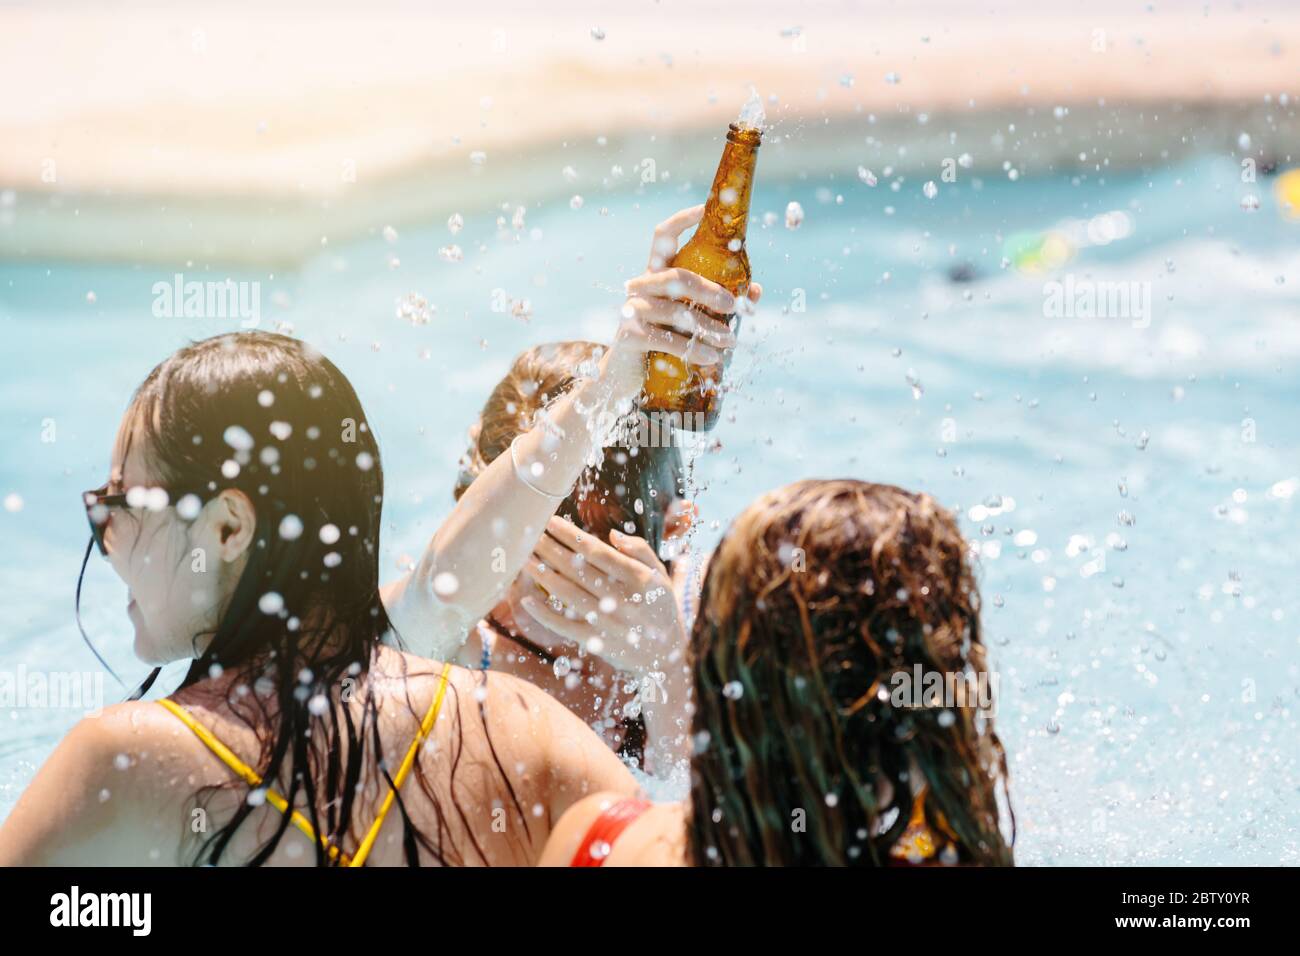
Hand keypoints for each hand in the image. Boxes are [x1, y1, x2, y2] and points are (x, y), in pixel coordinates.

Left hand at [514, 516, 684, 676]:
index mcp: (639, 578)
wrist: (665, 654)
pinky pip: (564, 626)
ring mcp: (607, 623)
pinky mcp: (596, 643)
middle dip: (550, 549)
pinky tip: (526, 599)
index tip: (551, 522)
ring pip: (567, 594)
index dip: (571, 535)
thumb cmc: (659, 605)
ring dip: (542, 574)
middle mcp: (623, 600)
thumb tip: (611, 534)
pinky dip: (543, 614)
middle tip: (530, 534)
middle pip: (577, 569)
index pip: (597, 552)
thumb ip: (639, 550)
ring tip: (524, 558)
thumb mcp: (659, 574)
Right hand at [599, 205, 762, 397]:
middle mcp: (641, 287)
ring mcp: (632, 310)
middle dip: (709, 290)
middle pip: (677, 277)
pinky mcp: (628, 335)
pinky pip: (667, 340)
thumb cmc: (664, 339)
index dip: (682, 220)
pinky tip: (712, 358)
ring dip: (709, 328)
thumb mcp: (692, 317)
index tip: (706, 208)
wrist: (626, 374)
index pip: (663, 236)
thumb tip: (755, 291)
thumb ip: (720, 302)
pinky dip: (693, 350)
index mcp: (656, 274)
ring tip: (731, 342)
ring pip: (676, 312)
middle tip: (733, 304)